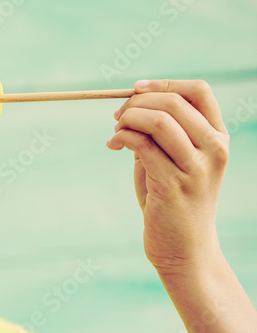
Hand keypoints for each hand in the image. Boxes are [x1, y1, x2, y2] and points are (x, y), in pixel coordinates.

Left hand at [106, 79, 228, 276]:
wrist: (184, 248)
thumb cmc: (173, 202)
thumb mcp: (172, 161)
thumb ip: (160, 134)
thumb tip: (131, 105)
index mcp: (218, 138)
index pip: (199, 91)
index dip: (164, 83)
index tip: (136, 89)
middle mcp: (214, 149)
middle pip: (173, 102)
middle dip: (137, 102)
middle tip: (117, 114)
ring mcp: (197, 168)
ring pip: (158, 121)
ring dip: (128, 119)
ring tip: (115, 130)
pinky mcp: (173, 184)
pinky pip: (143, 146)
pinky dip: (122, 137)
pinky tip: (113, 144)